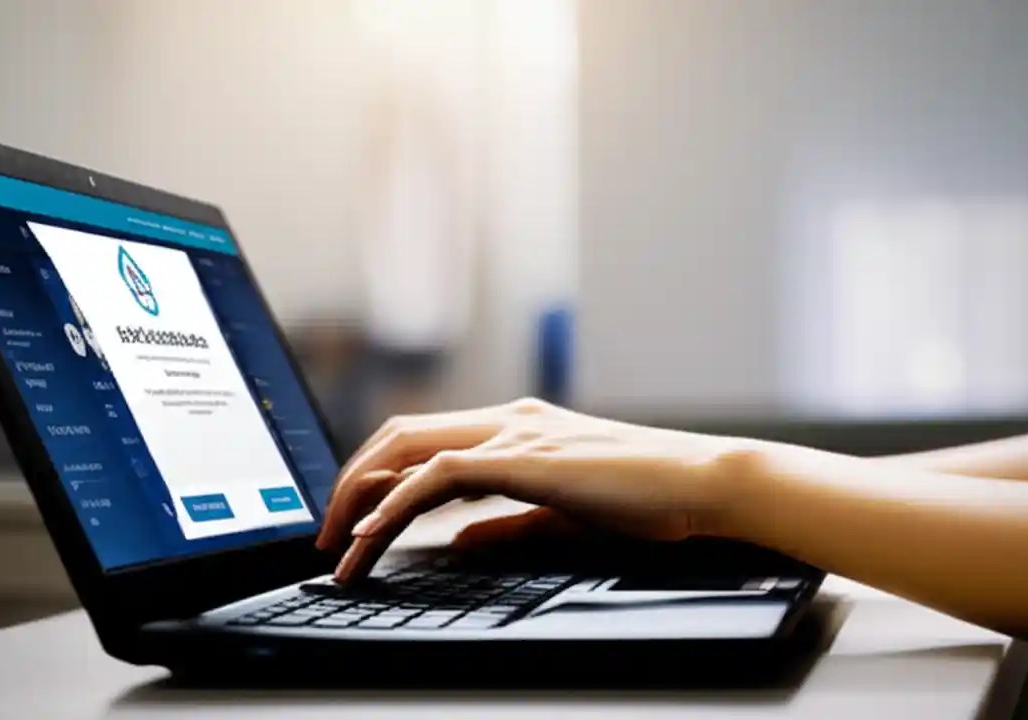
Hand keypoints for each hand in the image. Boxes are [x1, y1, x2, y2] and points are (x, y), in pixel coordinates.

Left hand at [316, 397, 760, 583]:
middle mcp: (508, 419)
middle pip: (399, 435)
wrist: (701, 482)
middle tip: (326, 534)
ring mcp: (514, 432)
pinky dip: (394, 503)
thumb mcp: (562, 513)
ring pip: (407, 450)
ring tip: (336, 548)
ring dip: (360, 498)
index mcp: (518, 426)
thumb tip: (454, 540)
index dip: (379, 475)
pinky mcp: (523, 458)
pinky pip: (436, 475)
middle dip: (351, 481)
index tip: (353, 519)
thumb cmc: (646, 498)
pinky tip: (372, 534)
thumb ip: (504, 523)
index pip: (426, 440)